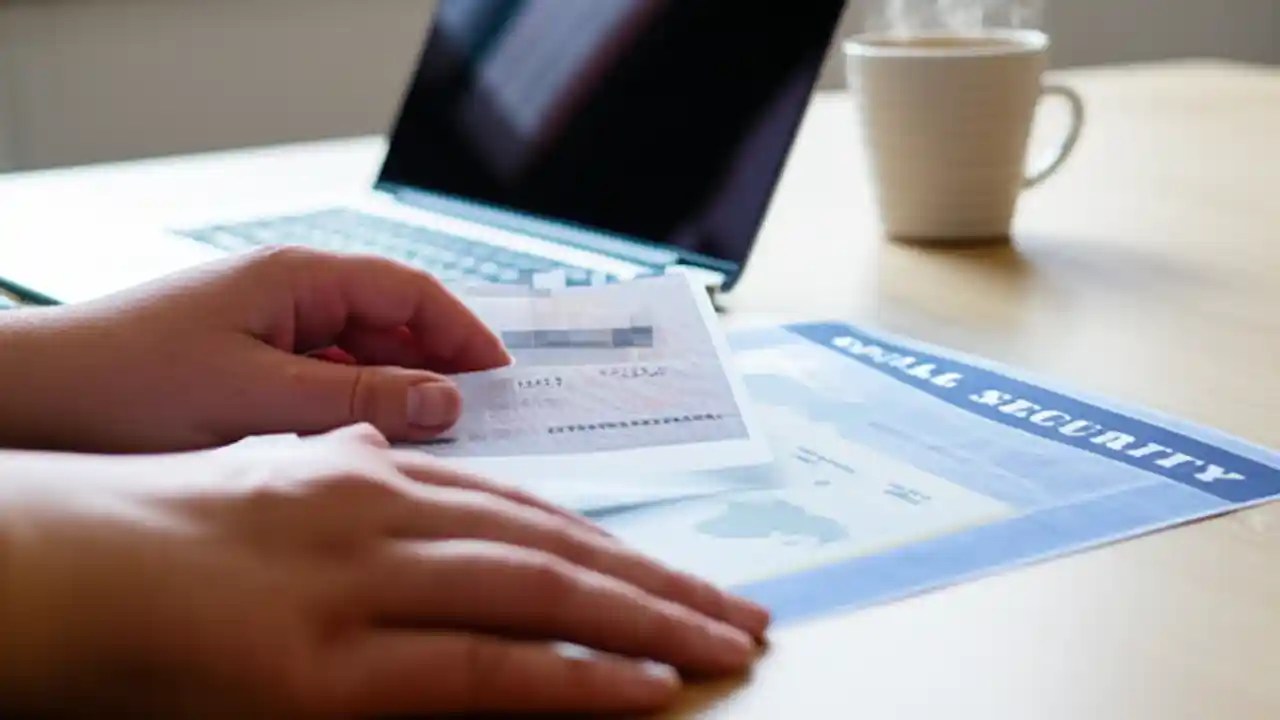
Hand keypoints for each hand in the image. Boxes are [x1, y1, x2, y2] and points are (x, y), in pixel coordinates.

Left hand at [0, 247, 509, 451]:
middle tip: (479, 425)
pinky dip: (354, 411)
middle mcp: (288, 295)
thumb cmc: (125, 384)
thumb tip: (446, 400)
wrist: (27, 403)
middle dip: (437, 369)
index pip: (412, 292)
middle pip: (392, 324)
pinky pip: (324, 382)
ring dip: (396, 394)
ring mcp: (267, 331)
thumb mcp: (257, 396)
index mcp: (297, 277)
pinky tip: (363, 447)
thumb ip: (360, 397)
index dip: (465, 333)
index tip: (504, 379)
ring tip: (428, 444)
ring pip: (360, 358)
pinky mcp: (247, 367)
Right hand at [0, 425, 769, 717]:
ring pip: (542, 595)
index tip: (676, 570)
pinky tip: (643, 686)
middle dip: (662, 581)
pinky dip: (573, 676)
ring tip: (729, 646)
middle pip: (558, 543)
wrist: (58, 562)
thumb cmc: (157, 525)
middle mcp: (385, 512)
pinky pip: (482, 670)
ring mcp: (362, 587)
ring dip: (650, 621)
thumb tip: (401, 443)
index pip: (527, 505)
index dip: (614, 542)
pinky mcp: (328, 672)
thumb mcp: (272, 473)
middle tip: (744, 611)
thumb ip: (350, 463)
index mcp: (374, 470)